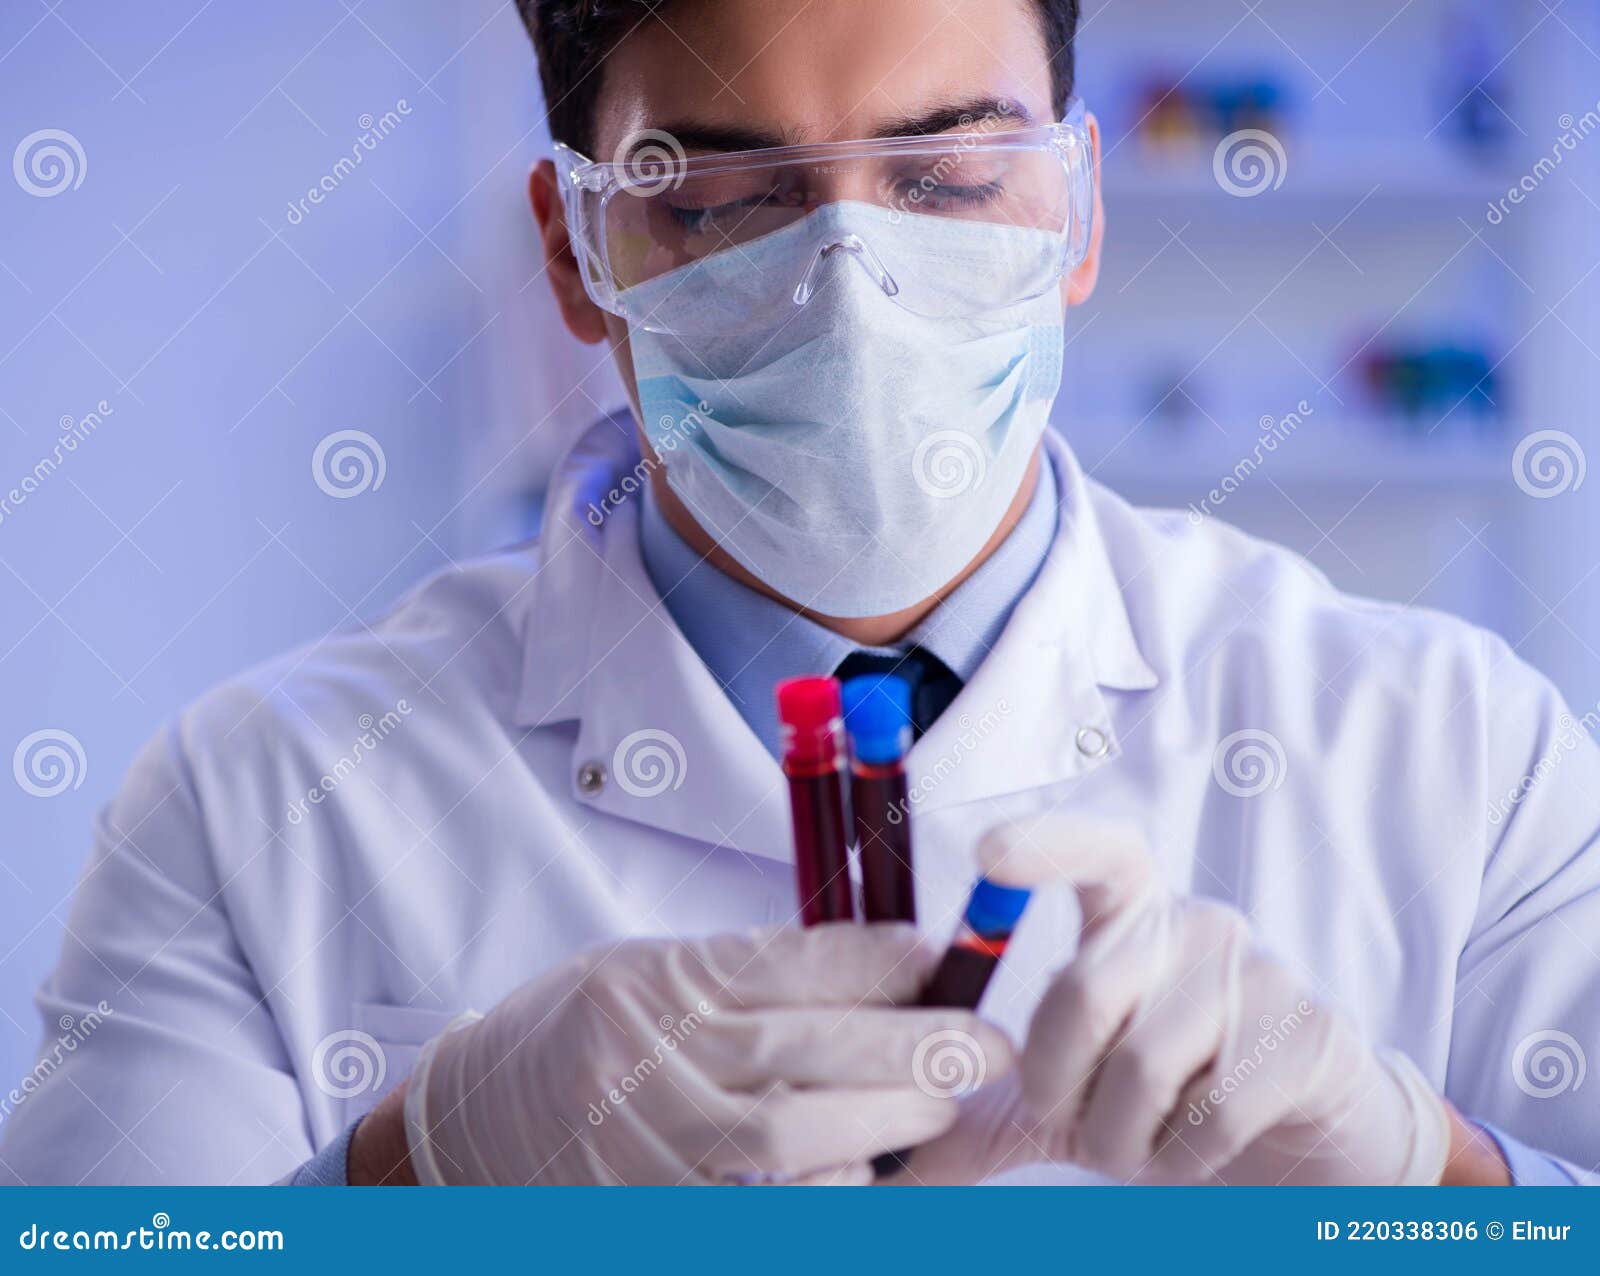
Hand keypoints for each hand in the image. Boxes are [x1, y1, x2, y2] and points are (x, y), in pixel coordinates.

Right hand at [401, 923, 1013, 1184]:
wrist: (467, 1128)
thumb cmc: (572, 1035)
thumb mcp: (645, 973)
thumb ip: (747, 974)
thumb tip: (881, 964)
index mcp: (651, 983)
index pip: (783, 963)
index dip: (876, 958)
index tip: (938, 955)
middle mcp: (647, 1061)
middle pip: (802, 1050)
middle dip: (911, 1047)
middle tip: (987, 1043)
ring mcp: (648, 1146)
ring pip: (789, 1138)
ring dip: (884, 1122)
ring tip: (944, 1106)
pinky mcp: (657, 1210)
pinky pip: (757, 1209)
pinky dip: (826, 1193)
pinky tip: (871, 1170)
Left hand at [901, 816, 1451, 1185]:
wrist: (1299, 1132)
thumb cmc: (1159, 1093)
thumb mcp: (1067, 1095)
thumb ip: (982, 1112)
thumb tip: (881, 1166)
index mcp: (1128, 911)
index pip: (1097, 849)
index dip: (1045, 842)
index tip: (986, 849)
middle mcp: (1191, 922)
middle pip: (1080, 992)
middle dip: (1052, 1084)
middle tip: (1070, 1122)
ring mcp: (1257, 968)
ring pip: (1141, 1071)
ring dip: (1119, 1141)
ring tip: (1138, 1144)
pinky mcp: (1305, 1031)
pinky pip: (1211, 1116)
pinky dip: (1182, 1160)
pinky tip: (1196, 1148)